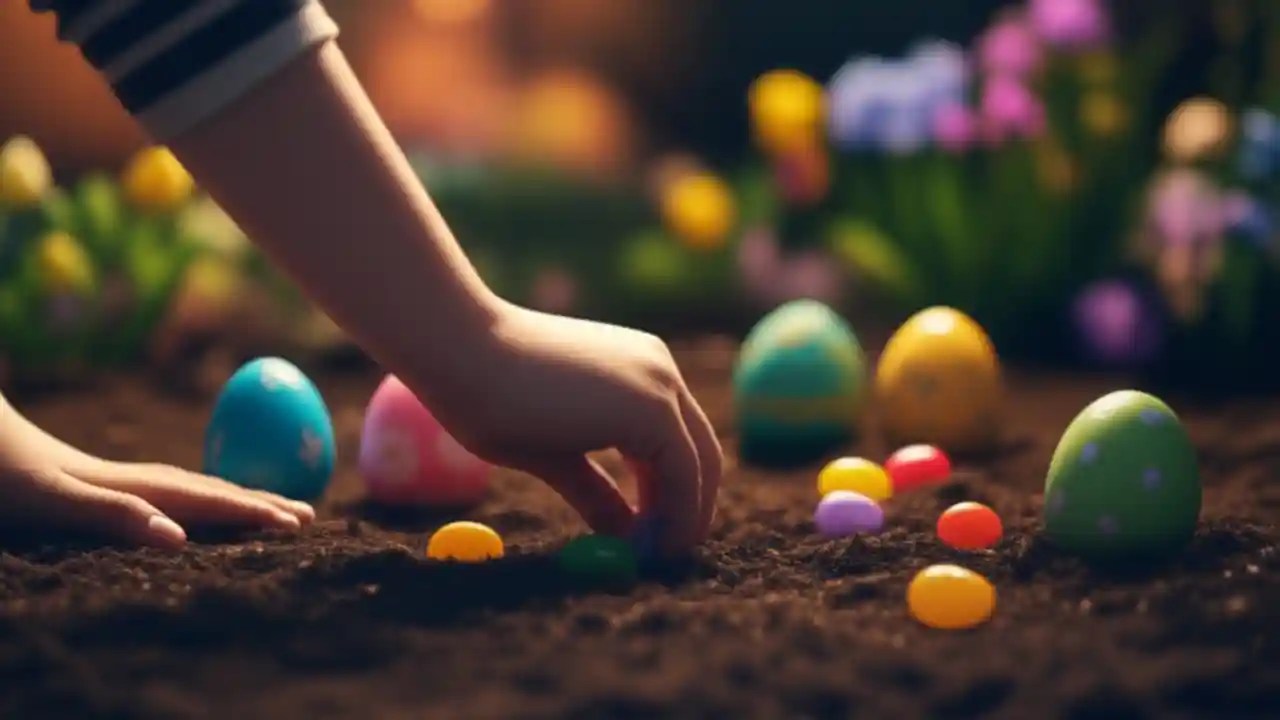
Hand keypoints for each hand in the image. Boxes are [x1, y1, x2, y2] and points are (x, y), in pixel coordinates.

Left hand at [0, 398, 313, 548]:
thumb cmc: (7, 476)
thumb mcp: (52, 501)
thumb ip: (113, 514)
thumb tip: (177, 537)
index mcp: (135, 487)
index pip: (209, 500)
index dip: (253, 512)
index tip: (297, 524)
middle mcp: (138, 479)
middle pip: (212, 490)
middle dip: (261, 503)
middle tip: (308, 515)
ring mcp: (123, 478)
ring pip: (196, 488)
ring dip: (239, 497)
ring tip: (274, 505)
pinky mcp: (105, 483)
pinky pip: (173, 491)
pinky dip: (205, 496)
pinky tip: (201, 500)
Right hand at [417, 304, 722, 556]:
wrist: (461, 351)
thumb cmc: (489, 392)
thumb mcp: (555, 449)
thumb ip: (595, 487)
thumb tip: (622, 533)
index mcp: (638, 369)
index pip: (680, 441)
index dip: (674, 495)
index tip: (653, 537)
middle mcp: (660, 371)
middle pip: (703, 454)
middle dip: (689, 511)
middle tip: (664, 556)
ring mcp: (661, 385)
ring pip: (699, 465)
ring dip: (683, 517)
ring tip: (652, 558)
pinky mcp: (653, 407)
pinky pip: (684, 472)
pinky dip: (675, 514)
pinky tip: (642, 546)